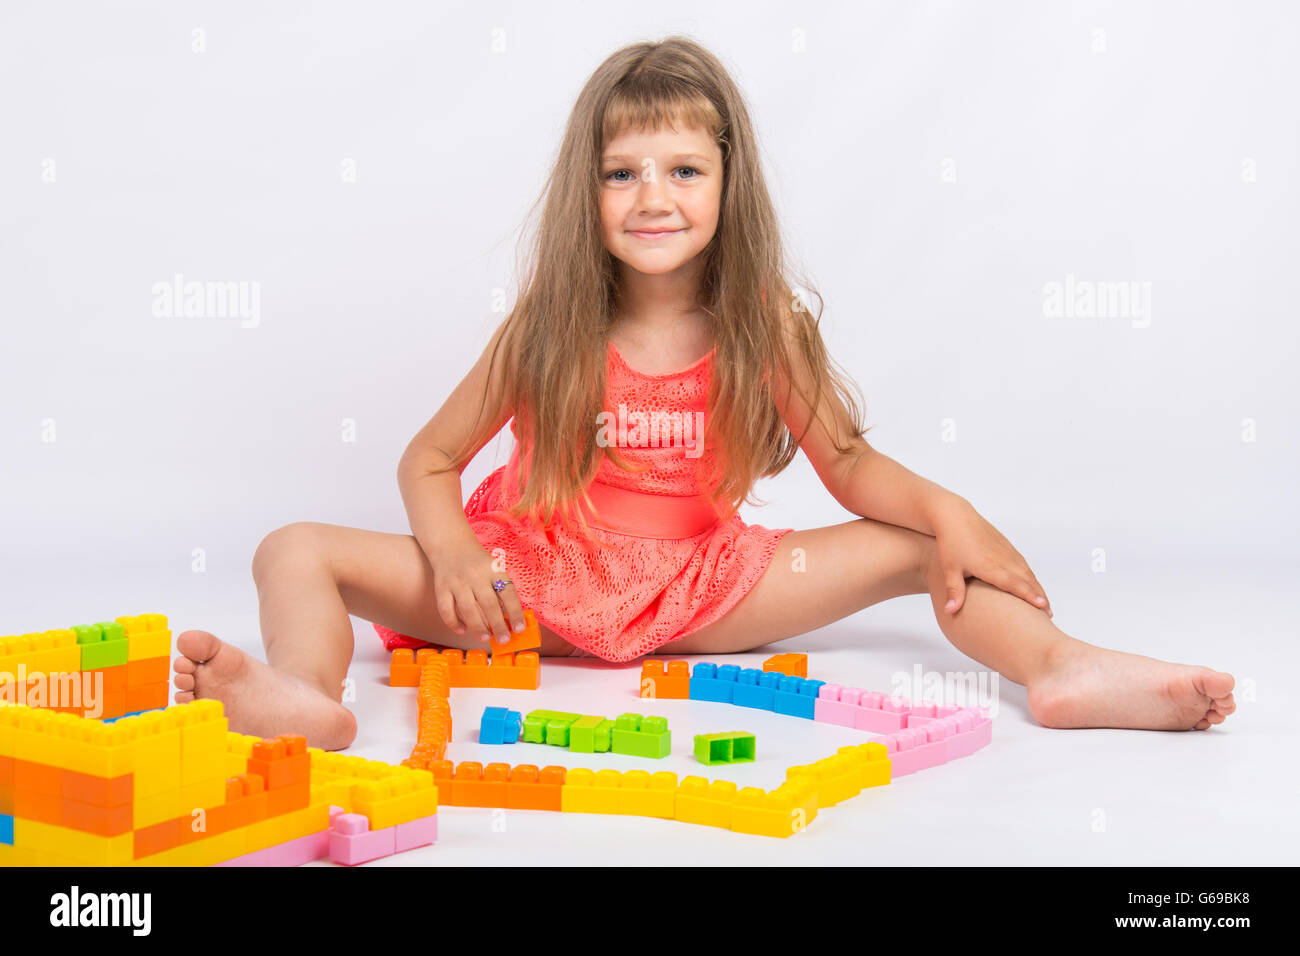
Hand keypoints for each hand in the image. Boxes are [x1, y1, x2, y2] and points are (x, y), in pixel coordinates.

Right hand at [425, 532, 528, 643]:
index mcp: (492, 569)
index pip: (508, 592)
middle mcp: (475, 575)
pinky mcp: (441, 588)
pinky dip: (453, 623)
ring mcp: (457, 582)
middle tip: (504, 640)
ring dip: (478, 626)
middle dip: (498, 625)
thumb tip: (511, 619)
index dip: (515, 612)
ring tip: (485, 637)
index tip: (520, 628)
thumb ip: (501, 589)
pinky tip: (462, 630)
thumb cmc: (477, 562)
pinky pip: (446, 609)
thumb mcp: (494, 569)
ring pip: (468, 609)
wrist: (451, 545)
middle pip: (489, 604)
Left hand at [932, 501, 1051, 617]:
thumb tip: (948, 612)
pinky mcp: (1006, 546)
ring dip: (1037, 587)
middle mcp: (1002, 558)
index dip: (1028, 595)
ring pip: (1026, 571)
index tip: (1043, 605)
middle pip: (1025, 580)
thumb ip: (954, 591)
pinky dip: (1030, 576)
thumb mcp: (950, 569)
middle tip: (1049, 614)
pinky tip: (1033, 584)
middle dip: (1039, 596)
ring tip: (1045, 604)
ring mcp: (1006, 551)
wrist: (955, 516)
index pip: (1013, 583)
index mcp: (989, 565)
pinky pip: (1022, 563)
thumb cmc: (950, 543)